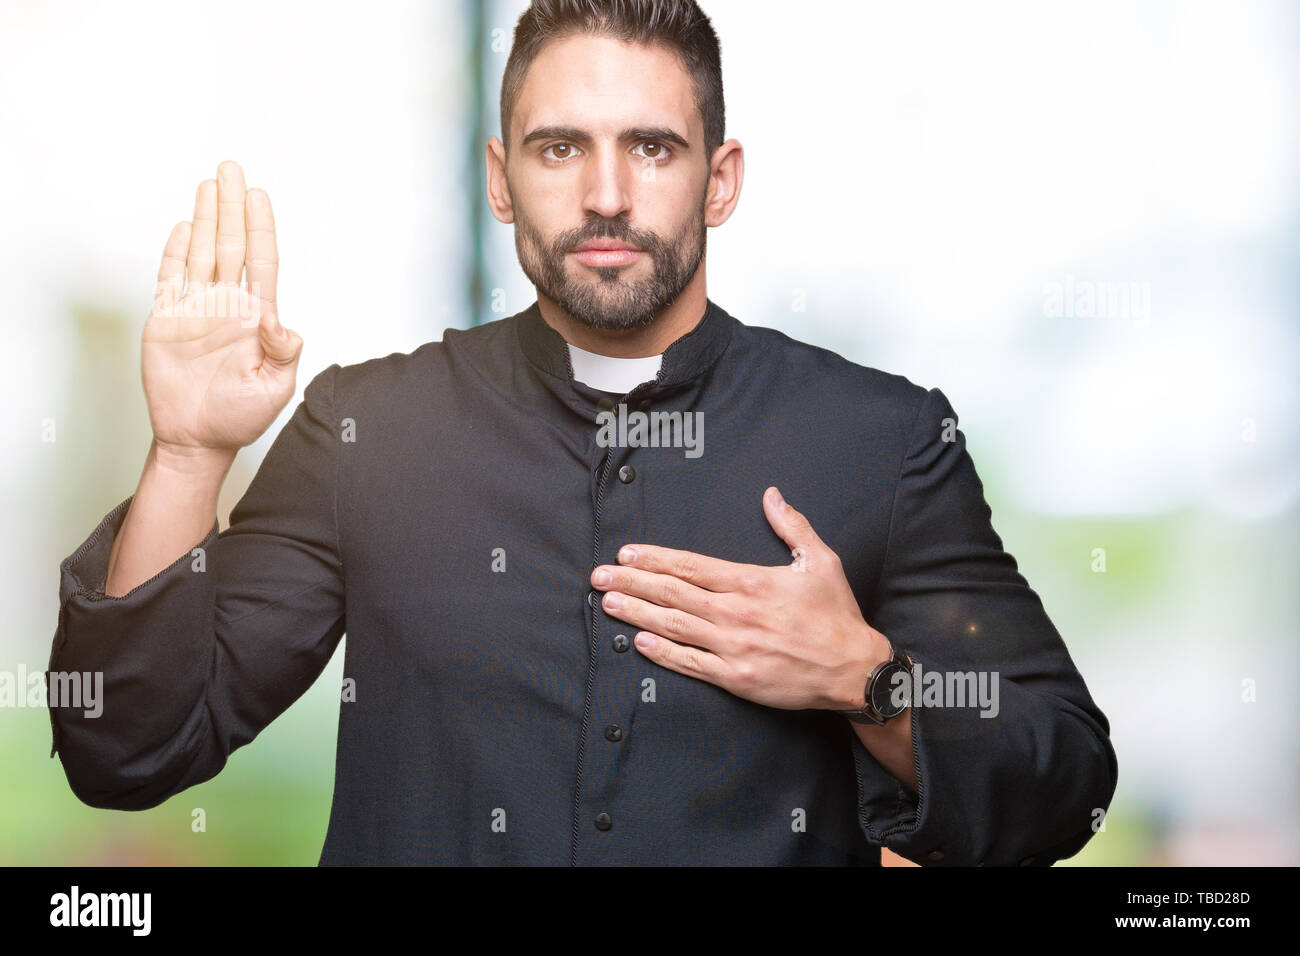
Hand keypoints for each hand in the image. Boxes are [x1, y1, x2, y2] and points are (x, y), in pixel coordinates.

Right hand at [142, 160, 301, 458]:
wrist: (197, 440)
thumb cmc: (239, 417)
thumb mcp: (275, 389)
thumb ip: (284, 355)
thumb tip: (284, 326)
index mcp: (255, 318)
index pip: (261, 263)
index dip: (260, 228)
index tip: (259, 196)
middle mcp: (226, 306)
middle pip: (231, 245)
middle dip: (232, 206)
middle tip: (232, 168)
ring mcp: (196, 311)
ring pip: (203, 253)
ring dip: (207, 218)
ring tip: (211, 184)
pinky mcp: (166, 321)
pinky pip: (170, 279)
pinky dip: (176, 252)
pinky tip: (186, 227)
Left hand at [590, 486, 891, 711]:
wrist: (854, 670)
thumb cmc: (836, 615)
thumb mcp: (819, 561)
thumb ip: (791, 525)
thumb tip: (772, 494)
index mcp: (750, 582)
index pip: (691, 566)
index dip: (655, 559)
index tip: (627, 553)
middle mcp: (735, 613)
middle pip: (672, 593)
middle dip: (632, 582)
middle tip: (599, 575)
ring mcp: (732, 647)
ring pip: (673, 626)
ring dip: (636, 613)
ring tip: (608, 602)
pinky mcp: (735, 678)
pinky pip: (690, 663)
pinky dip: (662, 653)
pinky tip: (639, 642)